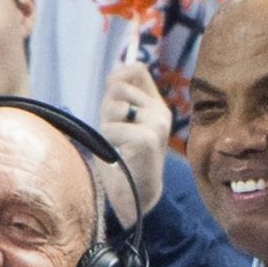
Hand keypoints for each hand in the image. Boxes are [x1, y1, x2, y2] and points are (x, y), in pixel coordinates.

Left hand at [99, 59, 167, 225]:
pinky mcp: (148, 138)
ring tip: (118, 145)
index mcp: (156, 106)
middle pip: (118, 88)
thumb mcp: (121, 123)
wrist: (136, 197)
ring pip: (114, 106)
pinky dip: (108, 142)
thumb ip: (118, 100)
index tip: (110, 96)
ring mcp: (157, 124)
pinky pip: (111, 128)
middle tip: (115, 135)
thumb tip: (114, 75)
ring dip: (107, 126)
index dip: (117, 77)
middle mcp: (161, 111)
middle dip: (106, 109)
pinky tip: (120, 155)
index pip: (137, 70)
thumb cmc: (124, 161)